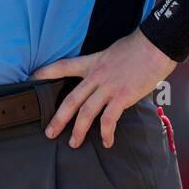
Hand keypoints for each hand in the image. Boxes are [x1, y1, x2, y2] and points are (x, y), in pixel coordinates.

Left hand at [32, 29, 177, 147]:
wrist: (156, 45)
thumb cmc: (140, 47)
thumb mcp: (113, 52)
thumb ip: (106, 66)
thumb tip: (107, 78)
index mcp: (93, 62)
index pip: (63, 66)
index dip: (46, 72)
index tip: (32, 79)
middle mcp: (97, 76)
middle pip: (71, 99)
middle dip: (58, 118)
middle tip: (49, 133)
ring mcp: (109, 87)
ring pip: (87, 112)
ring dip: (78, 130)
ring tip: (74, 143)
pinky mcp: (123, 96)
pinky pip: (109, 119)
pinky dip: (106, 133)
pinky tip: (107, 142)